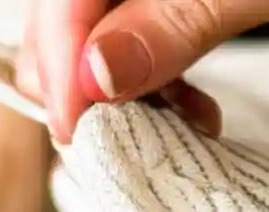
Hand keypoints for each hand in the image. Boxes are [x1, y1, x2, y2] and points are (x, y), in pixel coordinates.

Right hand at [21, 0, 268, 141]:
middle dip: (80, 80)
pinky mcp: (206, 4)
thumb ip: (178, 19)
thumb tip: (96, 70)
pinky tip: (190, 116)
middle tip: (101, 140)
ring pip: (109, 37)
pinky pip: (152, 48)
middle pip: (79, 15)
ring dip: (118, 94)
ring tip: (158, 130)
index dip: (61, 58)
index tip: (76, 125)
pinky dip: (158, 91)